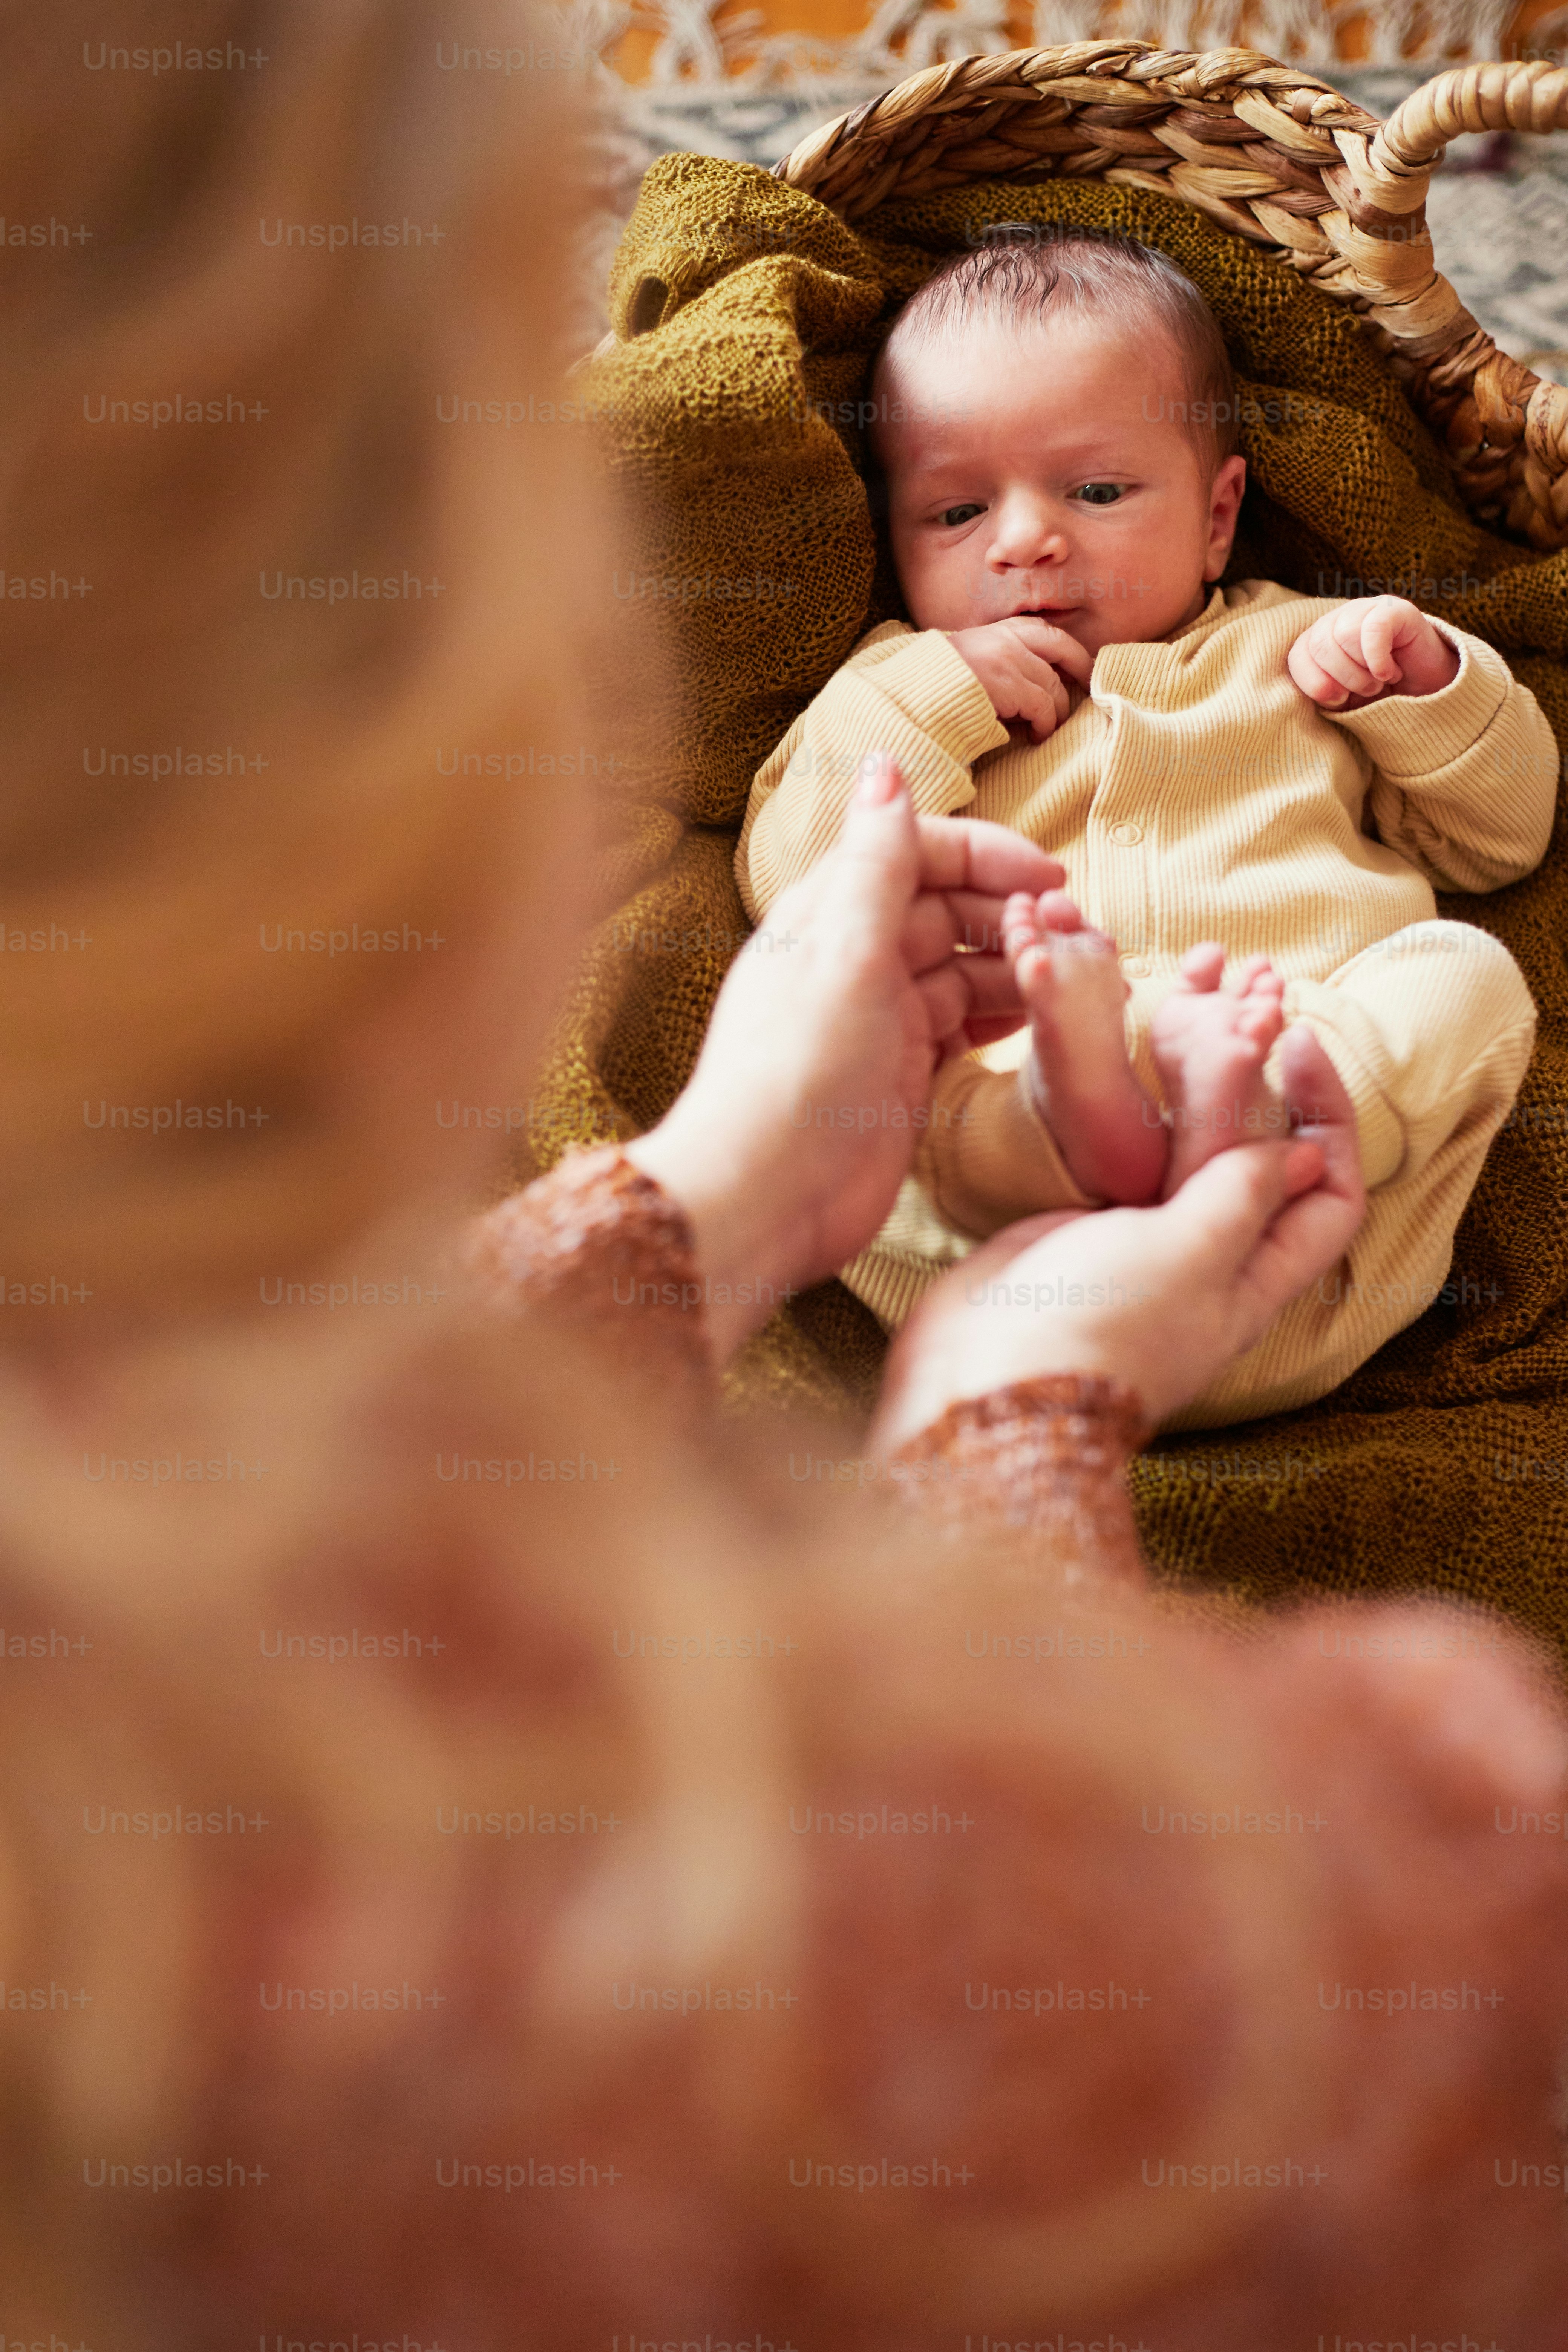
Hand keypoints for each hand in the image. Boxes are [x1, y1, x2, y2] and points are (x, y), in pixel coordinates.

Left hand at [627, 756, 1063, 1359]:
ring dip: (1016, 964)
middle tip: (1079, 936)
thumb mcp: (843, 953)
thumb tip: (882, 764)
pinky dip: (1000, 1013)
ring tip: (1076, 975)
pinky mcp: (900, 1072)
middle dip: (1011, 913)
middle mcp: (852, 958)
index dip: (988, 857)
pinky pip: (961, 1024)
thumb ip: (874, 861)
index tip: (1052, 881)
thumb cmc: (794, 1073)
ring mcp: (879, 1017)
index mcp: (828, 914)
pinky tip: (1038, 1013)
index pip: (919, 854)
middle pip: (947, 909)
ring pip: (961, 967)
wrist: (765, 1196)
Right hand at [872, 1024, 1365, 1445]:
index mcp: (1254, 1280)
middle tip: (1242, 1011)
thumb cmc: (1101, 1327)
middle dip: (1265, 1088)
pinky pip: (1130, 1160)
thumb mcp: (1192, 1255)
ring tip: (1192, 1017)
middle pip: (1262, 1165)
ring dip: (1201, 1087)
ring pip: (1192, 1153)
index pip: (1330, 1197)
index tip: (1298, 1046)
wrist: (988, 1377)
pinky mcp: (1085, 1227)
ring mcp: (1144, 1243)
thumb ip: (1245, 1196)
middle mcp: (1209, 1260)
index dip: (1332, 1119)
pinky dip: (1139, 1109)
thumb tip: (1302, 1151)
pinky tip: (1129, 1063)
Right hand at [947, 617, 1094, 741]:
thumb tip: (1022, 682)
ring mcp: (1007, 658)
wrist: (909, 695)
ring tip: (1048, 727)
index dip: (1068, 650)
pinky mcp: (1007, 684)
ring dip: (1056, 710)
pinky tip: (1037, 737)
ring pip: (1053, 684)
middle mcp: (1004, 637)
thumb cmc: (933, 686)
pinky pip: (1043, 706)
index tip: (1082, 668)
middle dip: (1080, 668)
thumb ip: (995, 661)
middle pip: (1060, 648)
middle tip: (1088, 690)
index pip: (1043, 631)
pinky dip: (1045, 724)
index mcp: (995, 630)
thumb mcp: (967, 662)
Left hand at [1288, 596, 1458, 709]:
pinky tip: (1389, 673)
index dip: (1315, 683)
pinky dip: (1378, 658)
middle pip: (1320, 644)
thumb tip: (1319, 690)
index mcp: (1319, 639)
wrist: (1428, 692)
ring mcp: (1366, 609)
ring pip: (1345, 635)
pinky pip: (1374, 628)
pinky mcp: (1395, 610)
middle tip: (1367, 692)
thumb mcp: (1345, 701)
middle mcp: (1339, 618)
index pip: (1298, 654)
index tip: (1339, 699)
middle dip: (1342, 679)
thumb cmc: (1381, 696)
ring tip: (1380, 682)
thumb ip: (1322, 692)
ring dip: (1363, 671)